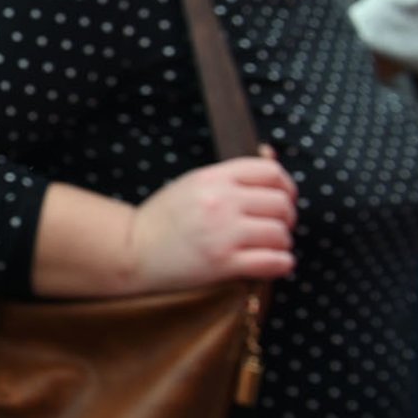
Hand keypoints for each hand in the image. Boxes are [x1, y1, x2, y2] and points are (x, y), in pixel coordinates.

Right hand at [125, 150, 296, 292]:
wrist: (131, 251)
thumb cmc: (163, 219)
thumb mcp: (192, 184)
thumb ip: (230, 174)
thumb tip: (270, 153)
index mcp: (212, 178)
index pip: (271, 173)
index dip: (286, 187)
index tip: (283, 199)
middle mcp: (220, 202)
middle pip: (281, 205)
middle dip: (285, 219)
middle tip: (274, 228)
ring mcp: (222, 234)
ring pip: (280, 234)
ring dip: (281, 243)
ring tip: (268, 247)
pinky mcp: (222, 263)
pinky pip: (274, 262)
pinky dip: (281, 264)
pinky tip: (272, 263)